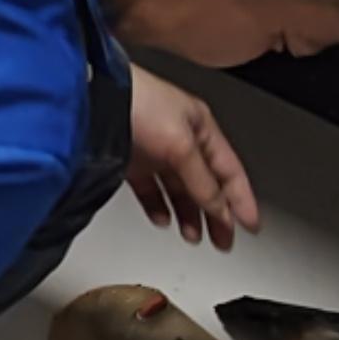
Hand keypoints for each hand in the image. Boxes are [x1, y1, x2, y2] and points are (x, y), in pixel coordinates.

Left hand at [125, 67, 258, 250]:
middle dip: (217, 214)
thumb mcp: (180, 144)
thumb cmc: (135, 102)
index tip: (250, 226)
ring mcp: (154, 149)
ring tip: (193, 235)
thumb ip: (202, 179)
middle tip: (223, 240)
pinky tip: (162, 219)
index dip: (242, 199)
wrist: (87, 99)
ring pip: (179, 190)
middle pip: (206, 184)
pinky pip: (150, 190)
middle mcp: (179, 138)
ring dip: (188, 214)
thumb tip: (220, 208)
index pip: (230, 170)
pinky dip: (158, 206)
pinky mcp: (130, 159)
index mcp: (200, 127)